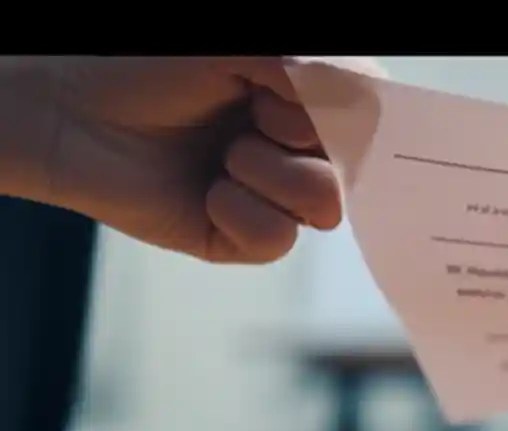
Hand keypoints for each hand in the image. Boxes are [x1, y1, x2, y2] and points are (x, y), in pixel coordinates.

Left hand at [33, 56, 382, 262]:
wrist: (69, 112)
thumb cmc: (147, 65)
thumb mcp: (246, 48)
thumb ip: (318, 67)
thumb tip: (373, 100)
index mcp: (306, 96)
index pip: (373, 114)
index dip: (350, 114)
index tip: (295, 96)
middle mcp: (299, 147)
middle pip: (355, 167)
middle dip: (298, 138)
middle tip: (247, 114)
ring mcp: (274, 195)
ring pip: (325, 208)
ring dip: (266, 174)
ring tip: (222, 154)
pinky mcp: (243, 238)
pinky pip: (278, 240)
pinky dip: (238, 212)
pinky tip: (206, 191)